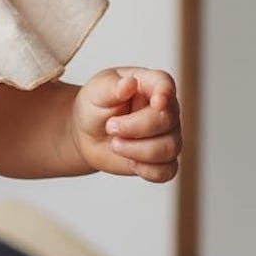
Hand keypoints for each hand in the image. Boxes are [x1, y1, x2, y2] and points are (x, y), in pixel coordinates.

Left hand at [72, 66, 181, 181]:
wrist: (87, 135)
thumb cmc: (95, 107)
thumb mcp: (95, 92)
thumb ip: (111, 87)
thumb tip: (129, 83)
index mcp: (149, 84)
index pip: (165, 83)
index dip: (165, 92)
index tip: (157, 103)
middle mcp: (165, 109)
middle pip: (166, 120)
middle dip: (135, 128)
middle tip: (110, 127)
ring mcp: (167, 135)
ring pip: (169, 148)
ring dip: (137, 150)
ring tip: (115, 144)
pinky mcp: (162, 160)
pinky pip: (167, 171)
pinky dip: (147, 170)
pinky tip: (131, 162)